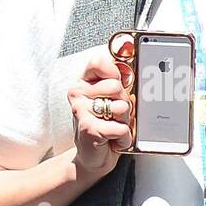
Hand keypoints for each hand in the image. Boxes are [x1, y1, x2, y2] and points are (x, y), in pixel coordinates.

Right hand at [68, 46, 133, 175]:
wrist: (93, 156)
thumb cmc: (105, 125)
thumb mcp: (113, 98)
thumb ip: (120, 78)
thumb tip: (128, 48)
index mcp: (84, 82)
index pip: (99, 62)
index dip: (114, 73)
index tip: (117, 85)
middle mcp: (78, 93)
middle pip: (116, 86)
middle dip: (125, 103)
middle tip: (116, 115)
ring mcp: (81, 110)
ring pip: (121, 107)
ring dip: (125, 121)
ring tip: (114, 127)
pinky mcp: (88, 128)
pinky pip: (121, 128)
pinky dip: (124, 138)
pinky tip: (114, 140)